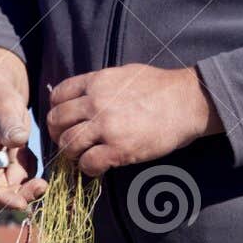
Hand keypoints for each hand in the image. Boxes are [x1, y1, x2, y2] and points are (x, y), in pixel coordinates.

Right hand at [0, 46, 46, 210]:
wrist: (2, 89)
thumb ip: (8, 125)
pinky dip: (29, 169)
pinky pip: (21, 177)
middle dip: (19, 194)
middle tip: (42, 186)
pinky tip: (26, 151)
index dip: (1, 198)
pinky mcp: (5, 165)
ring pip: (11, 188)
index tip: (21, 203)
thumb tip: (18, 141)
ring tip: (30, 156)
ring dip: (26, 182)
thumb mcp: (3, 107)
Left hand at [47, 64, 222, 176]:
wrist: (186, 102)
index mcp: (96, 82)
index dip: (56, 110)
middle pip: (56, 121)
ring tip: (84, 155)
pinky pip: (88, 163)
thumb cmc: (158, 88)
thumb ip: (99, 85)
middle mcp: (96, 102)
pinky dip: (88, 168)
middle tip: (70, 143)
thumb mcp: (124, 74)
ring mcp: (106, 126)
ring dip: (72, 154)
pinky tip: (98, 166)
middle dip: (58, 135)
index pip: (57, 95)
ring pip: (68, 144)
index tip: (64, 121)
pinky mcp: (117, 149)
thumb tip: (80, 96)